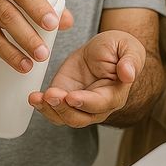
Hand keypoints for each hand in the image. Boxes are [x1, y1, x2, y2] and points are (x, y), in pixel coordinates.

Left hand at [29, 30, 143, 127]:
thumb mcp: (127, 47)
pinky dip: (42, 106)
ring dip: (50, 109)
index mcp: (115, 94)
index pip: (101, 104)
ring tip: (39, 97)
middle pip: (81, 117)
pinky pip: (53, 110)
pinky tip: (35, 98)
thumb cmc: (118, 49)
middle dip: (64, 108)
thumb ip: (130, 60)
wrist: (102, 49)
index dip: (86, 102)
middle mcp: (97, 106)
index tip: (72, 96)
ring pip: (65, 118)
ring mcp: (80, 105)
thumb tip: (128, 74)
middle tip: (51, 94)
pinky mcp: (65, 99)